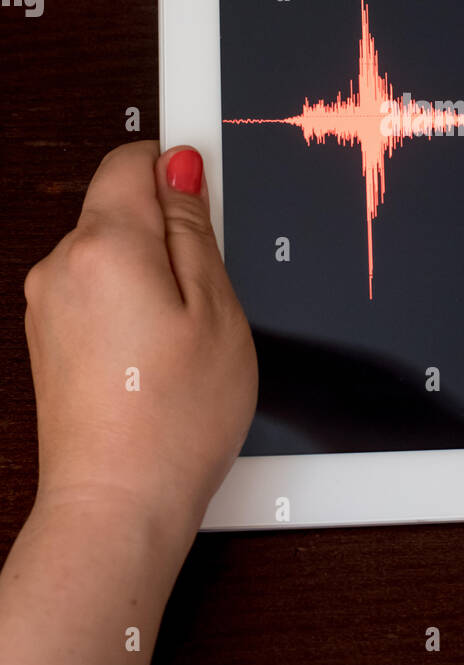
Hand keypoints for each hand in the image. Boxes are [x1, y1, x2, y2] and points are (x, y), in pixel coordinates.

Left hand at [23, 141, 257, 542]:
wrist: (118, 504)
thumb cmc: (173, 420)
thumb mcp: (216, 309)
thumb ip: (194, 227)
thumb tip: (182, 167)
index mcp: (103, 245)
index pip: (132, 159)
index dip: (179, 175)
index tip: (208, 209)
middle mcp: (60, 267)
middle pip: (120, 209)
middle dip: (168, 235)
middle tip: (207, 297)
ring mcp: (46, 306)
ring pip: (109, 255)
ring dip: (148, 278)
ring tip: (180, 340)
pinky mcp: (47, 340)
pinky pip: (94, 295)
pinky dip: (126, 311)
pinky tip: (154, 359)